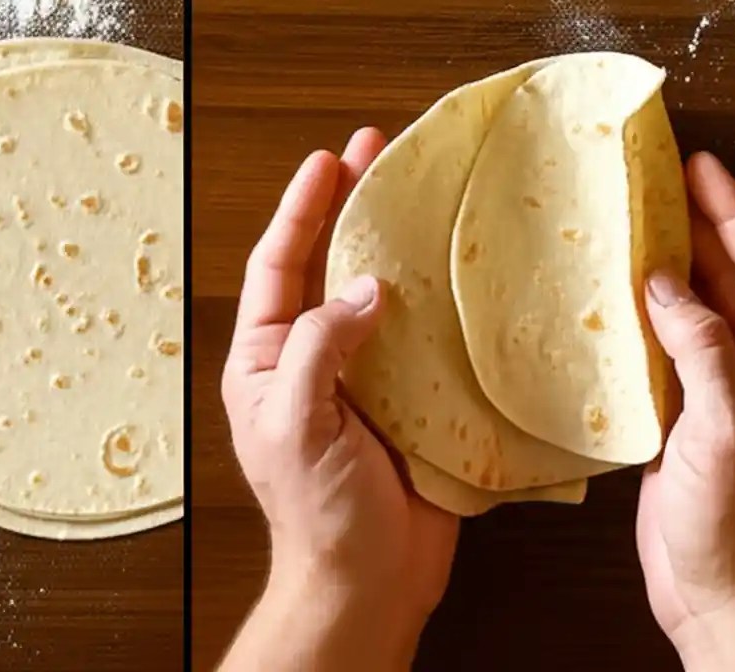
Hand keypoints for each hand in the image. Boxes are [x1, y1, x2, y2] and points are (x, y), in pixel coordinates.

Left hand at [219, 128, 458, 671]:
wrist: (369, 581)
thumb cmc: (318, 512)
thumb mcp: (297, 423)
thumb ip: (320, 349)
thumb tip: (366, 289)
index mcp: (269, 362)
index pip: (278, 269)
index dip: (301, 211)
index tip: (326, 161)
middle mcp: (315, 361)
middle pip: (332, 269)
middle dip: (352, 210)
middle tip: (378, 152)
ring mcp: (367, 380)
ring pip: (383, 299)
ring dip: (403, 249)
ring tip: (426, 198)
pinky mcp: (415, 402)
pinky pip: (427, 341)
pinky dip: (444, 305)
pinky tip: (465, 275)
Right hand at [637, 152, 734, 670]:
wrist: (721, 595)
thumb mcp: (728, 428)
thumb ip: (704, 349)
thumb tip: (667, 284)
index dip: (732, 212)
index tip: (700, 167)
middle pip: (728, 276)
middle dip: (698, 224)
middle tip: (658, 178)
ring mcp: (716, 388)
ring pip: (692, 307)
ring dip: (666, 265)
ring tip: (632, 220)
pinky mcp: (679, 413)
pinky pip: (662, 347)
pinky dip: (639, 317)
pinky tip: (613, 296)